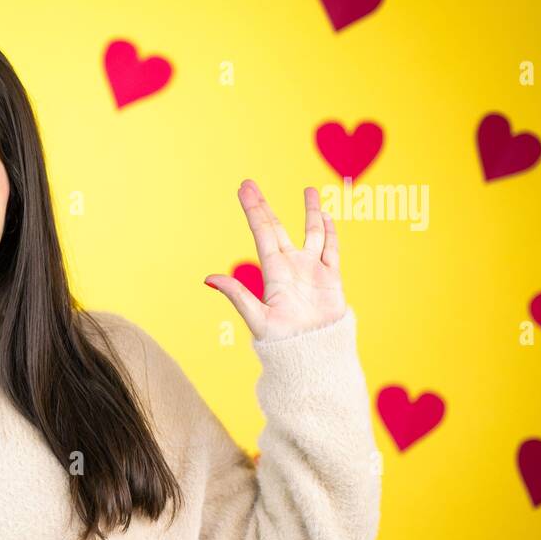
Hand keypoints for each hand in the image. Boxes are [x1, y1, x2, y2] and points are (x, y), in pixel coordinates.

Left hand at [204, 179, 346, 341]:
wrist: (312, 356)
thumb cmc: (281, 343)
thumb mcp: (257, 318)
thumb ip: (237, 295)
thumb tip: (209, 278)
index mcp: (273, 273)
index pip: (262, 233)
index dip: (254, 210)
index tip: (244, 189)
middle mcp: (291, 268)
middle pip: (277, 229)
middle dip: (265, 207)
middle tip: (250, 183)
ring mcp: (311, 272)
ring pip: (312, 235)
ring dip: (311, 213)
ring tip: (310, 190)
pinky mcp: (331, 280)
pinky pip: (331, 251)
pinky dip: (330, 233)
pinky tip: (326, 217)